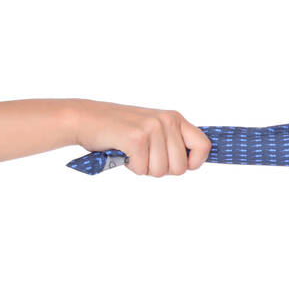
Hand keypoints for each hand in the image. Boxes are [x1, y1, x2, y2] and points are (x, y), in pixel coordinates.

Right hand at [69, 99, 210, 176]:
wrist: (85, 119)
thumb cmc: (119, 130)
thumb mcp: (153, 130)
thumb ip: (173, 142)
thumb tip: (192, 164)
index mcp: (175, 119)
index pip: (204, 146)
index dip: (194, 163)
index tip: (179, 165)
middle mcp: (168, 121)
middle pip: (180, 167)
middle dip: (161, 170)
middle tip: (145, 157)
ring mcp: (152, 128)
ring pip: (162, 171)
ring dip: (145, 169)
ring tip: (133, 153)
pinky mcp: (136, 138)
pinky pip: (143, 169)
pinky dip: (132, 168)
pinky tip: (124, 153)